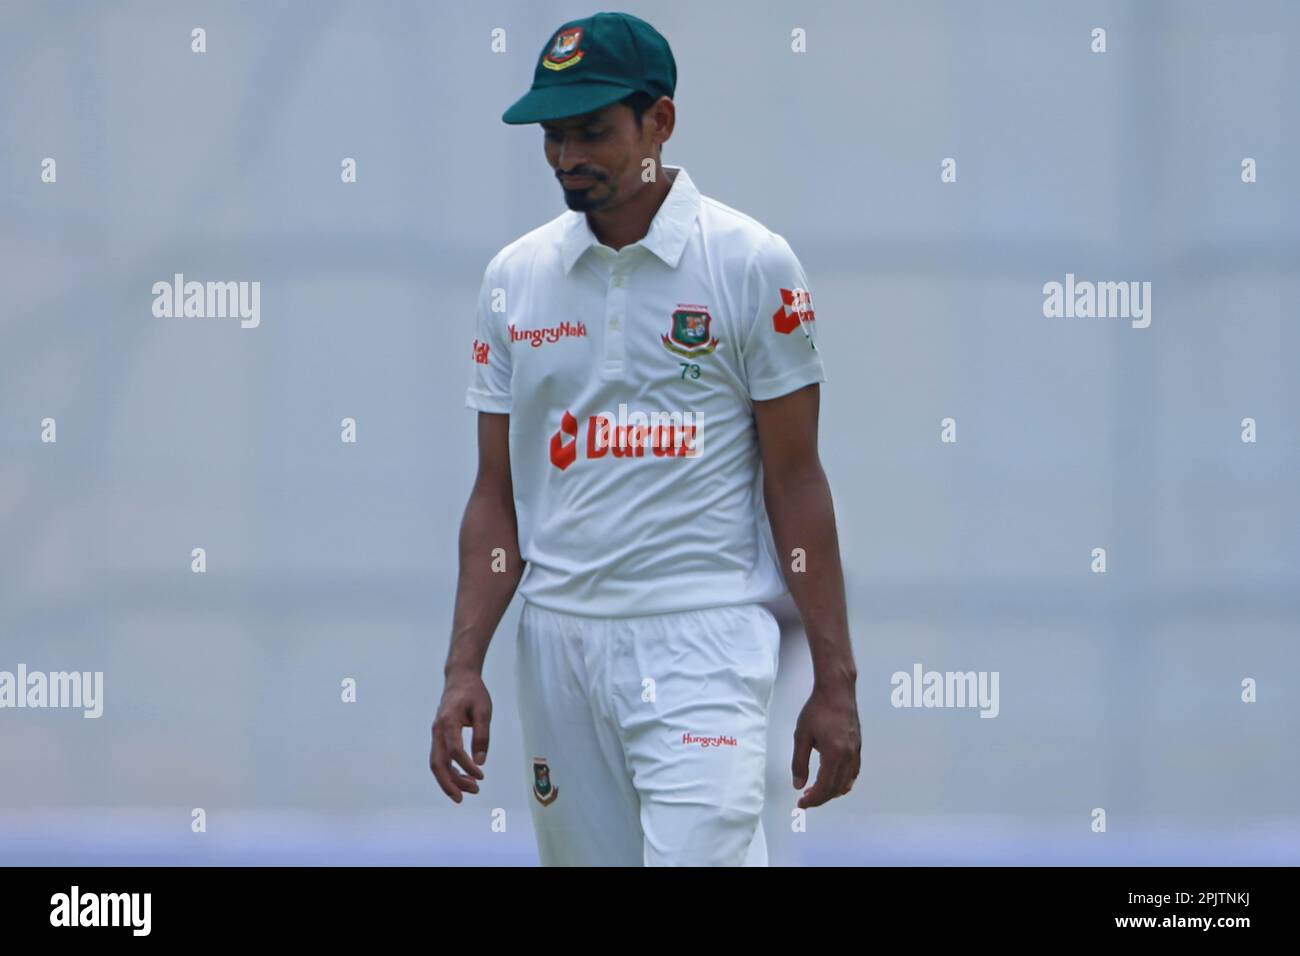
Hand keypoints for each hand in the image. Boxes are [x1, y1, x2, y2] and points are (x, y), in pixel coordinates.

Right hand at [429, 670, 491, 802]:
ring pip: (437, 763)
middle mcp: (437, 730)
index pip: (454, 750)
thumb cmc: (473, 693)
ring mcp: (436, 734)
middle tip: (466, 797)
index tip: (480, 775)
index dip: (466, 766)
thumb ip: (482, 736)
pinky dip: (450, 770)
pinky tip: (464, 777)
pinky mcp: (439, 736)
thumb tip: (480, 761)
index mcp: (448, 722)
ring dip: (450, 779)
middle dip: (450, 783)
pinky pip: (440, 757)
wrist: (459, 678)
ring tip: (471, 789)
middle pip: (438, 763)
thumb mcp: (484, 711)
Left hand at [791, 681, 860, 808]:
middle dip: (820, 798)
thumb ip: (799, 763)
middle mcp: (848, 756)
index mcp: (834, 754)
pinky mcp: (858, 747)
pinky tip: (835, 783)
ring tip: (816, 793)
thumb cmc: (818, 709)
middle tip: (805, 800)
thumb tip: (798, 785)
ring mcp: (856, 752)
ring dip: (831, 792)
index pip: (824, 787)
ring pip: (846, 782)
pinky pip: (853, 772)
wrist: (837, 691)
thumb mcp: (801, 735)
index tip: (801, 803)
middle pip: (836, 788)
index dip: (812, 799)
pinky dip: (844, 783)